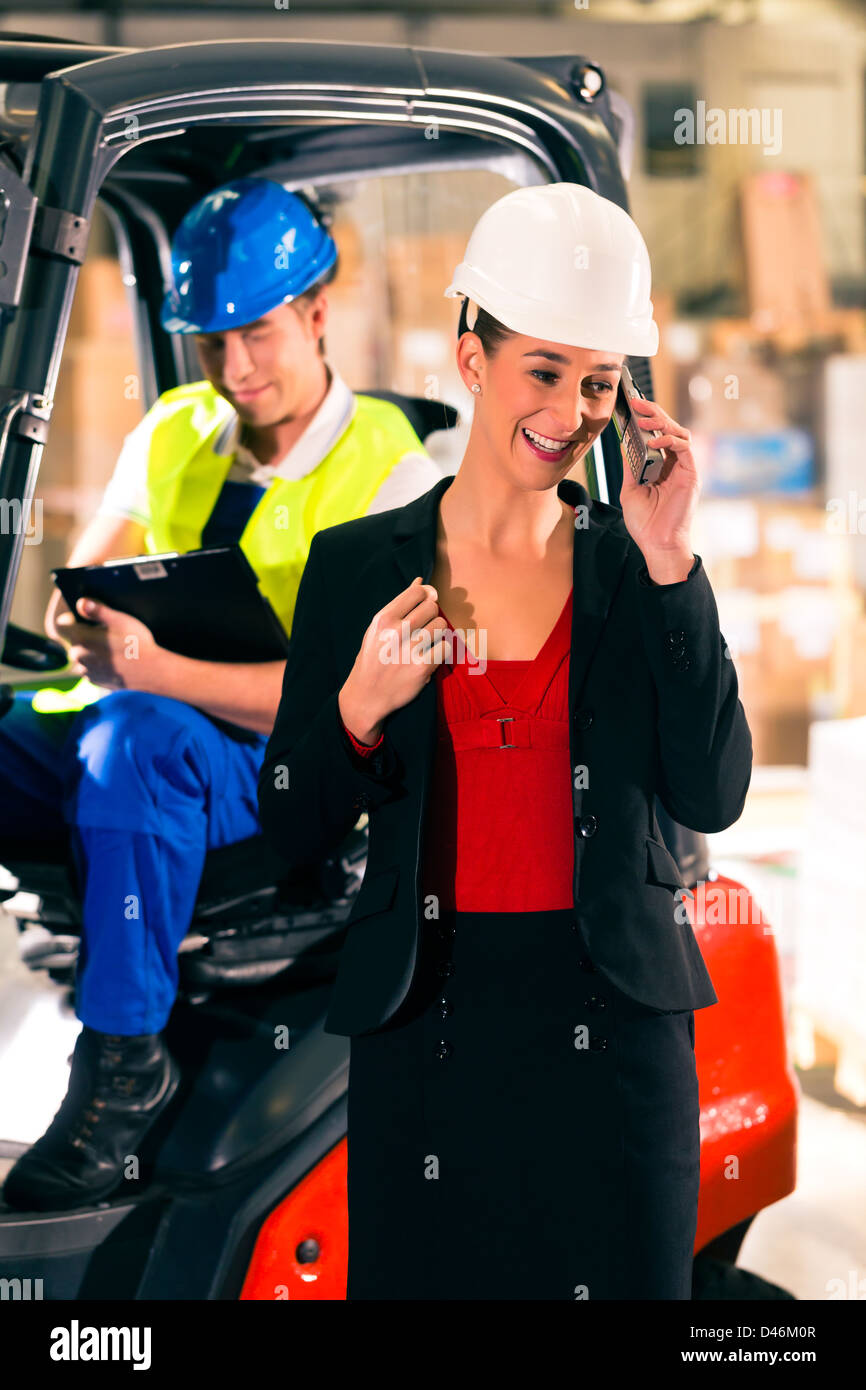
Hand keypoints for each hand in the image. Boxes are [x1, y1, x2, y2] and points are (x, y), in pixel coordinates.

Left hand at [55, 597, 165, 690]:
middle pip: (72, 640)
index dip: (71, 619)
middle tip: (106, 632)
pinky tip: (115, 660)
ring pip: (81, 655)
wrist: (150, 672)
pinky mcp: (95, 681)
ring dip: (90, 650)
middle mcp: (78, 657)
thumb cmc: (136, 643)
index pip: (61, 625)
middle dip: (84, 634)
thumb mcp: (119, 620)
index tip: (87, 618)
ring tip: (112, 647)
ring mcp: (86, 671)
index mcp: (80, 639)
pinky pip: (90, 668)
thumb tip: (80, 602)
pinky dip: (98, 663)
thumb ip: (97, 610)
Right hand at [338, 578, 447, 741]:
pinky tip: (430, 657)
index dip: (426, 596)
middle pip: (432, 607)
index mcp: (384, 619)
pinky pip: (445, 647)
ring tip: (426, 643)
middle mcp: (396, 631)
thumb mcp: (377, 629)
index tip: (425, 605)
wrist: (366, 696)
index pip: (417, 592)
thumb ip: (399, 605)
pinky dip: (441, 652)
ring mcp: (410, 649)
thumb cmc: (372, 659)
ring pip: (441, 625)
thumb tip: (420, 580)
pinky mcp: (422, 667)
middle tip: (424, 628)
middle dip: (432, 615)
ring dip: (438, 633)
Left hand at [619, 397, 698, 579]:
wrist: (657, 543)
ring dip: (661, 422)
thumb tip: (624, 444)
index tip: (630, 408)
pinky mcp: (691, 473)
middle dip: (653, 413)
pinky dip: (669, 440)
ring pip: (679, 433)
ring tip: (644, 418)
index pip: (655, 436)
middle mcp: (674, 465)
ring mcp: (684, 468)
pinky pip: (684, 447)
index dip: (646, 420)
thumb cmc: (645, 523)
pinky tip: (654, 440)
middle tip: (636, 402)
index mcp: (660, 467)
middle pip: (668, 429)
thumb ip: (630, 467)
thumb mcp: (630, 489)